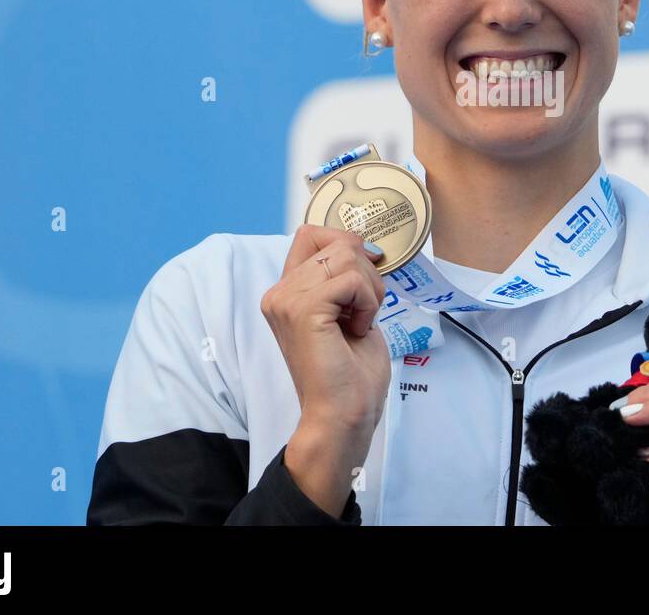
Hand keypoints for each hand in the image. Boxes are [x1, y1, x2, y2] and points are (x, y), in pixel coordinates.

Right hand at [261, 224, 390, 443]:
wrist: (343, 416)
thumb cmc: (350, 374)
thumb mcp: (350, 311)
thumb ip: (346, 278)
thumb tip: (363, 244)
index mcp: (287, 292)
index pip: (313, 234)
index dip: (346, 245)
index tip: (363, 280)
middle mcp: (279, 292)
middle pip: (337, 241)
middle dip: (367, 271)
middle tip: (364, 311)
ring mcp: (287, 300)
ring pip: (347, 256)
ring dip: (369, 290)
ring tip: (359, 323)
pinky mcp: (303, 310)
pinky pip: (351, 280)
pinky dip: (367, 303)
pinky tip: (358, 330)